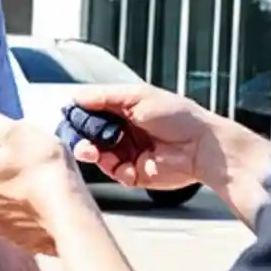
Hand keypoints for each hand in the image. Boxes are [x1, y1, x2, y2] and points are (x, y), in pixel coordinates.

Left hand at [0, 107, 94, 255]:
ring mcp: (4, 230)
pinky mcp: (25, 243)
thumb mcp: (15, 132)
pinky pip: (21, 226)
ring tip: (35, 184)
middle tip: (13, 169)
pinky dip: (27, 215)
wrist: (72, 216)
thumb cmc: (44, 170)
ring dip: (10, 199)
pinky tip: (46, 204)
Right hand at [71, 83, 218, 190]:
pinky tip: (116, 163)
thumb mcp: (138, 96)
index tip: (68, 115)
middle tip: (76, 136)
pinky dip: (111, 168)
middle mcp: (125, 131)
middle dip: (80, 135)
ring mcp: (129, 153)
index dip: (80, 114)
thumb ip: (105, 97)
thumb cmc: (176, 115)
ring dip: (89, 152)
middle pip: (91, 134)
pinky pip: (113, 173)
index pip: (93, 111)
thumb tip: (75, 97)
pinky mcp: (135, 174)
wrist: (201, 146)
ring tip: (89, 150)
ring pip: (97, 155)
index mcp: (126, 110)